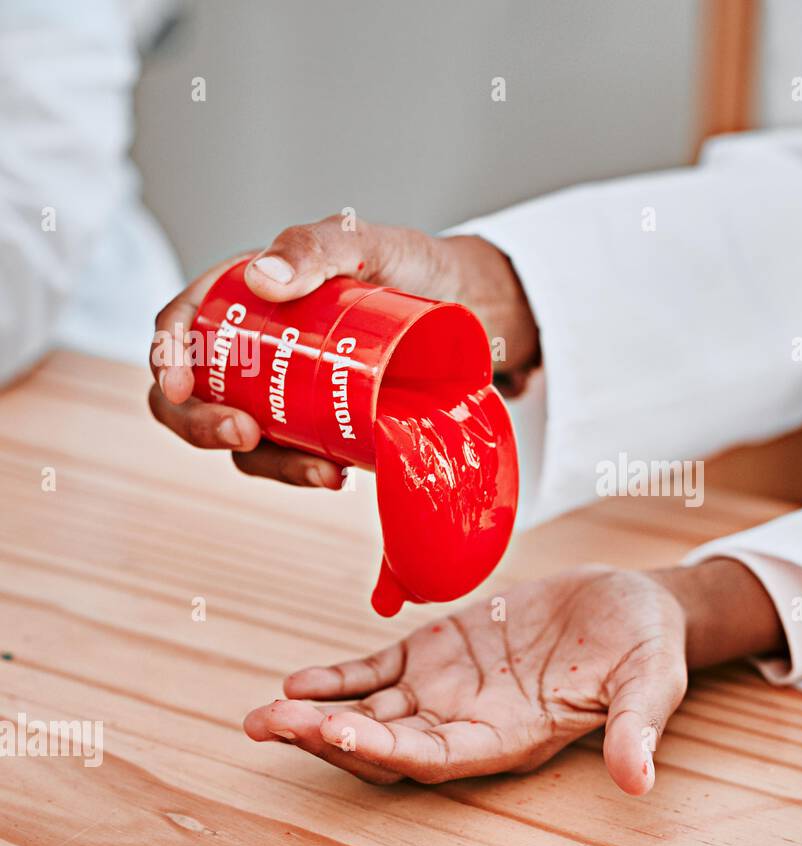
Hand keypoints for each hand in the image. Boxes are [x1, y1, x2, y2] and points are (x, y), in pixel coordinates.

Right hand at [148, 216, 538, 487]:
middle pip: (192, 395)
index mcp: (245, 295)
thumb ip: (317, 247)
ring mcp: (283, 391)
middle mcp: (254, 347)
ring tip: (316, 471)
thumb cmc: (409, 266)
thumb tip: (262, 280)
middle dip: (201, 425)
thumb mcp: (365, 244)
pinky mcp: (317, 423)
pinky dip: (306, 471)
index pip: (181, 325)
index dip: (166, 357)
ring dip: (266, 463)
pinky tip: (336, 475)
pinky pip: (293, 456)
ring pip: (243, 439)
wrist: (466, 307)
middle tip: (244, 435)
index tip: (179, 387)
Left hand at [243, 560, 784, 793]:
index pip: (436, 757)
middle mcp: (470, 721)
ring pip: (370, 709)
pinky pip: (379, 668)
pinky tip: (298, 680)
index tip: (338, 731)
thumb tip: (638, 781)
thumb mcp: (652, 683)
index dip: (385, 748)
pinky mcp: (442, 648)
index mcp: (513, 737)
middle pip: (386, 742)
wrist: (635, 604)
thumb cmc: (647, 648)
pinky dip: (339, 677)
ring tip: (264, 713)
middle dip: (327, 738)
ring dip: (315, 714)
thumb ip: (636, 728)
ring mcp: (451, 687)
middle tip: (273, 725)